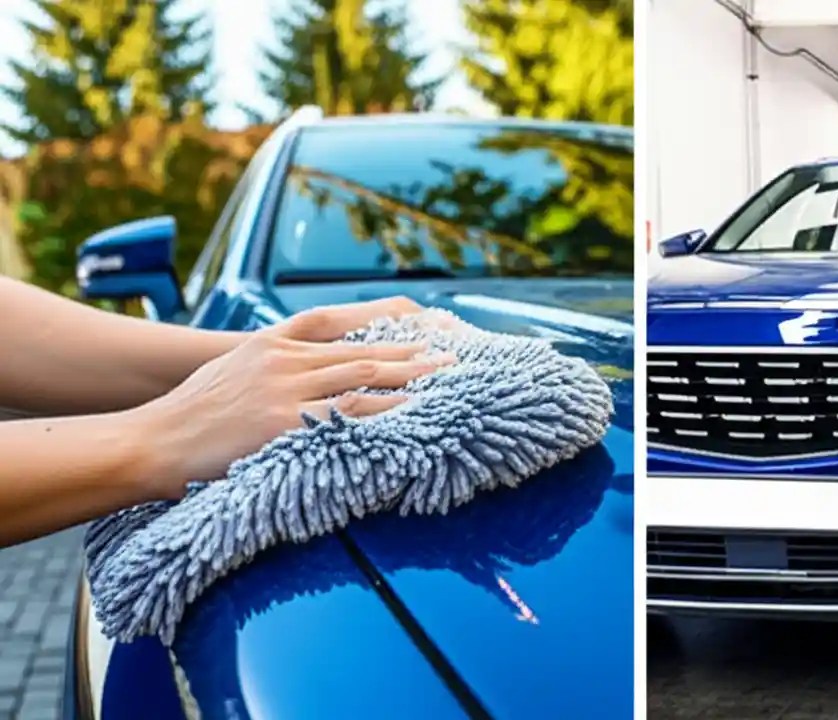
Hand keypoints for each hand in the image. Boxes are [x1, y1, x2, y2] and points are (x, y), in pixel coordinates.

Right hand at [133, 297, 454, 495]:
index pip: (342, 326)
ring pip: (362, 381)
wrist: (153, 440)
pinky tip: (412, 417)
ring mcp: (285, 394)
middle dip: (412, 354)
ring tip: (446, 380)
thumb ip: (276, 360)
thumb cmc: (194, 411)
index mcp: (273, 344)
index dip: (385, 325)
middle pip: (362, 353)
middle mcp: (284, 362)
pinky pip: (346, 421)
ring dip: (409, 380)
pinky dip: (384, 416)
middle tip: (453, 354)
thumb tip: (315, 366)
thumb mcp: (234, 367)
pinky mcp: (283, 428)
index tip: (421, 324)